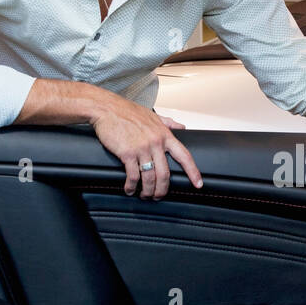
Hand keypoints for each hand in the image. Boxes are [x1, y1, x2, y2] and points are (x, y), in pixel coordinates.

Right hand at [88, 93, 202, 198]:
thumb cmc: (128, 111)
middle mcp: (156, 143)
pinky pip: (133, 175)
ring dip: (147, 191)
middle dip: (163, 189)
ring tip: (144, 196)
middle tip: (159, 196)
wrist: (107, 109)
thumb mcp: (153, 116)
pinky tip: (129, 189)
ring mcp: (142, 148)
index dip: (193, 171)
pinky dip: (131, 186)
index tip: (198, 183)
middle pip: (165, 174)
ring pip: (150, 177)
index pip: (184, 156)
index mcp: (165, 135)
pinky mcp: (127, 153)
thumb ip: (169, 123)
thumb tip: (182, 127)